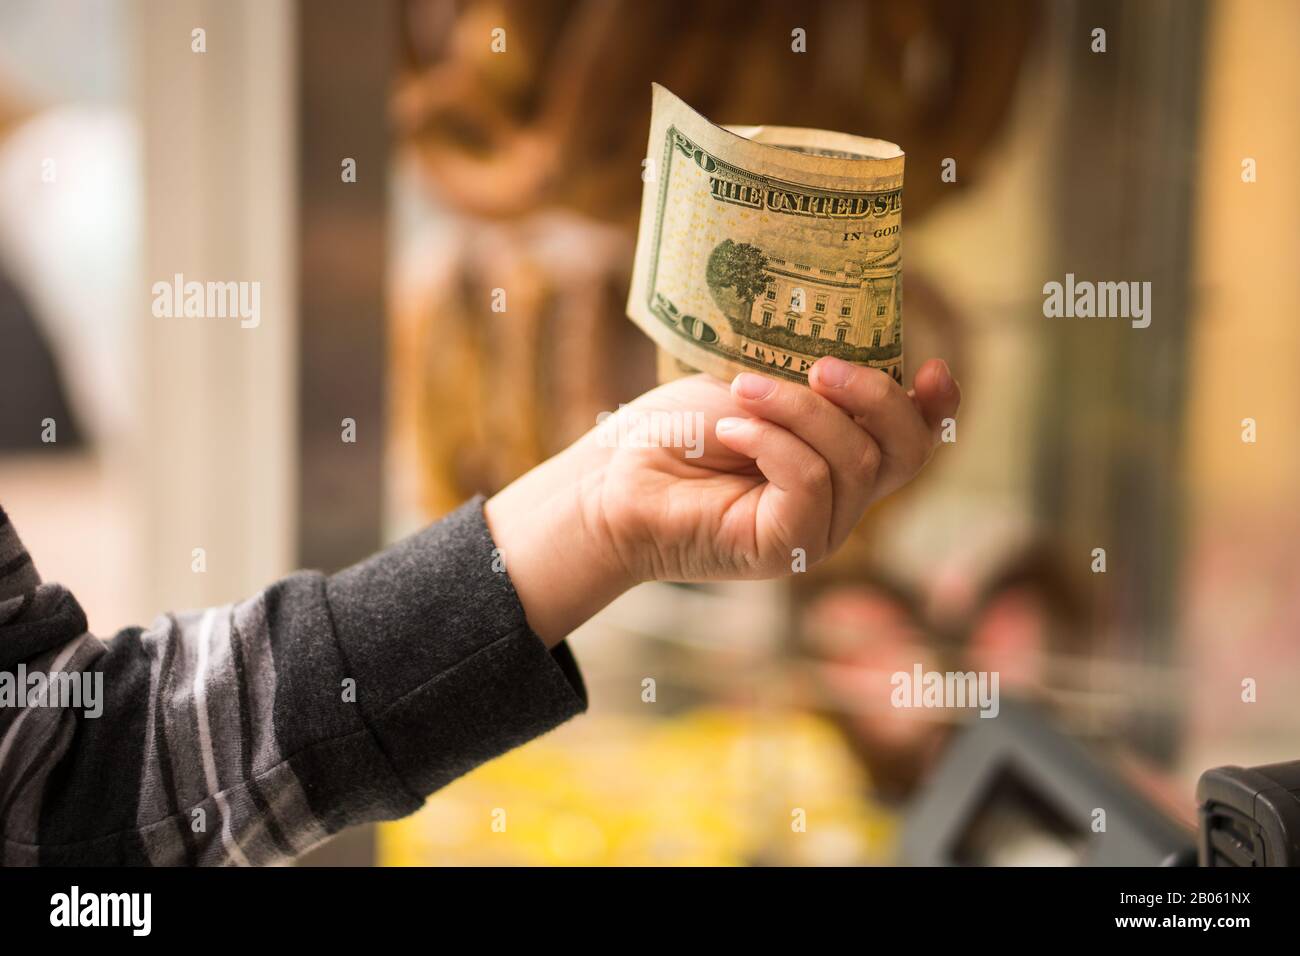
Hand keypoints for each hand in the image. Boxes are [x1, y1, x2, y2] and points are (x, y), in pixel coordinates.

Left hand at [485, 356, 959, 645]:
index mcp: (839, 459)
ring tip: (744, 394)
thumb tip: (853, 371)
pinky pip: (811, 485)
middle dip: (875, 396)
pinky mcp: (785, 551)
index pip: (912, 441)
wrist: (611, 480)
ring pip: (853, 461)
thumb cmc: (674, 433)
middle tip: (820, 365)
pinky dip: (775, 445)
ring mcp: (817, 531)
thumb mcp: (752, 392)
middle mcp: (840, 501)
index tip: (934, 368)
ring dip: (800, 413)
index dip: (937, 407)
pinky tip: (732, 434)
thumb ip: (811, 392)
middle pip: (905, 451)